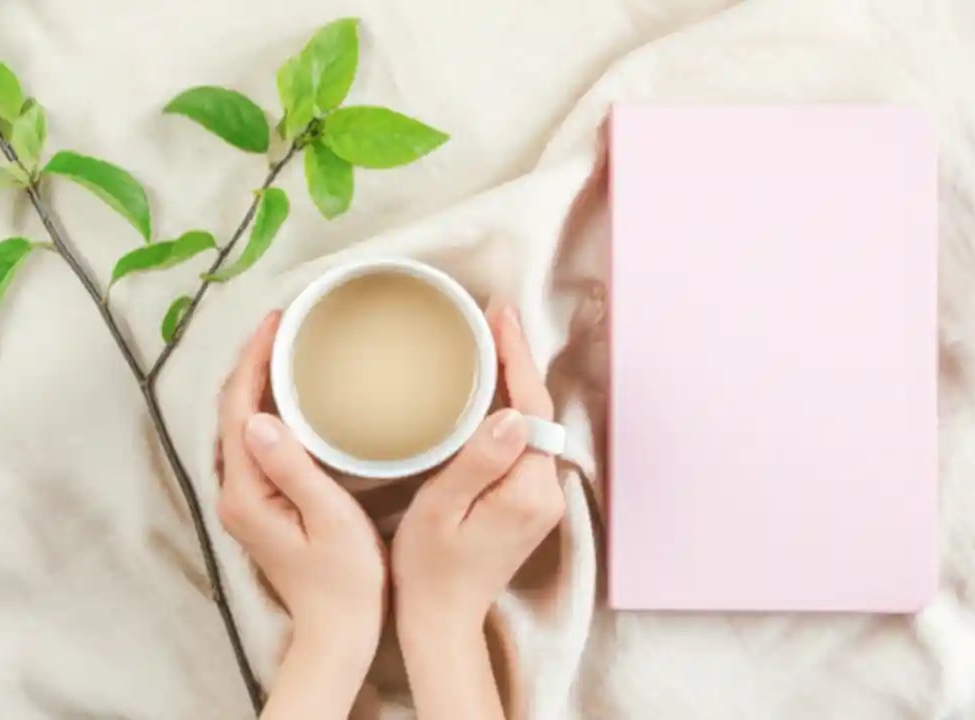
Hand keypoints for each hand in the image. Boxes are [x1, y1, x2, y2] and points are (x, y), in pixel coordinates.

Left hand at [217, 312, 386, 717]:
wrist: (336, 634)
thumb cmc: (345, 581)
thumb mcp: (329, 520)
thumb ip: (293, 468)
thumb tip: (260, 418)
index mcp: (247, 492)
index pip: (239, 409)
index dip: (253, 361)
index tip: (277, 322)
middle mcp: (235, 493)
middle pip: (233, 412)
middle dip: (252, 363)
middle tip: (285, 324)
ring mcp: (244, 501)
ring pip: (241, 425)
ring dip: (258, 383)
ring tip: (285, 347)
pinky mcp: (259, 506)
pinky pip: (255, 442)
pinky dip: (267, 409)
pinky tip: (290, 396)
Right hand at [391, 303, 563, 717]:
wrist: (442, 622)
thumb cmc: (429, 570)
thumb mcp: (442, 511)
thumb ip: (477, 463)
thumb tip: (508, 414)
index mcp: (526, 492)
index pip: (532, 408)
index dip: (517, 358)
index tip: (499, 317)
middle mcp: (545, 494)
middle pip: (538, 412)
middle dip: (518, 362)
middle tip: (491, 317)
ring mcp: (540, 500)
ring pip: (531, 426)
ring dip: (514, 383)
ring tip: (487, 341)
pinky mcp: (528, 504)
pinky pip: (522, 444)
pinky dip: (508, 410)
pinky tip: (487, 391)